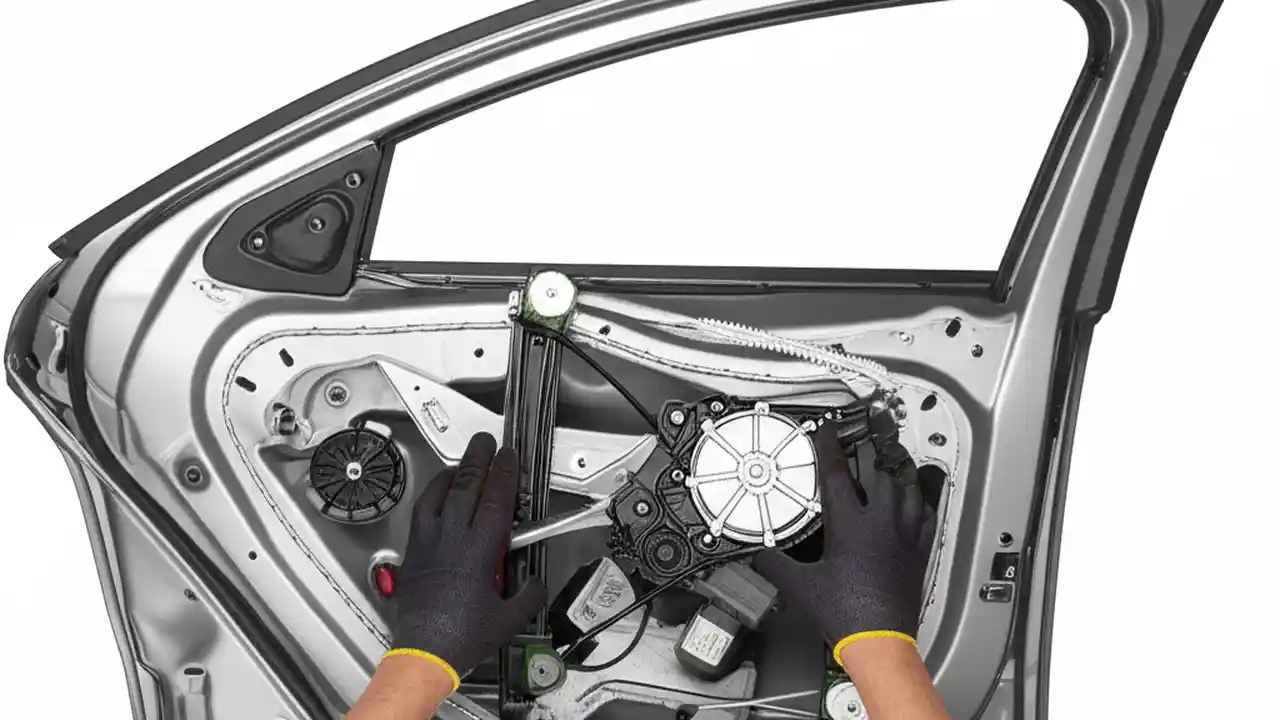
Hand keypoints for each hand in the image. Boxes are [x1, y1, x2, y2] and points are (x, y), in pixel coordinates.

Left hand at [385, 432, 546, 689]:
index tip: (510, 458)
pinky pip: (422, 511)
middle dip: (479, 460)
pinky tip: (438, 492)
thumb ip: (529, 595)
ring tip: (465, 463)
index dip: (504, 474)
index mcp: (478, 551)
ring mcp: (429, 542)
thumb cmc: (461, 637)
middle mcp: (451, 539)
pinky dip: (432, 494)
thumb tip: (535, 583)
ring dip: (455, 473)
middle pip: (465, 487)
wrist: (424, 652)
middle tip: (486, 444)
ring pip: (439, 494)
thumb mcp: (509, 619)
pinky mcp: (415, 551)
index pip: (494, 500)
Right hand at [754, 425, 935, 662]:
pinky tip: (916, 502)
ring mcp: (904, 537)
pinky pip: (926, 518)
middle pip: (879, 475)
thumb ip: (776, 565)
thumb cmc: (845, 613)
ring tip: (889, 467)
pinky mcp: (919, 552)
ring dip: (897, 476)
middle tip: (860, 444)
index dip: (830, 449)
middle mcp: (881, 524)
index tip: (828, 431)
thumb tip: (759, 555)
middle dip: (869, 456)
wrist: (880, 640)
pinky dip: (920, 504)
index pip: (838, 475)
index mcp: (851, 526)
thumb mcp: (801, 587)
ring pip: (907, 492)